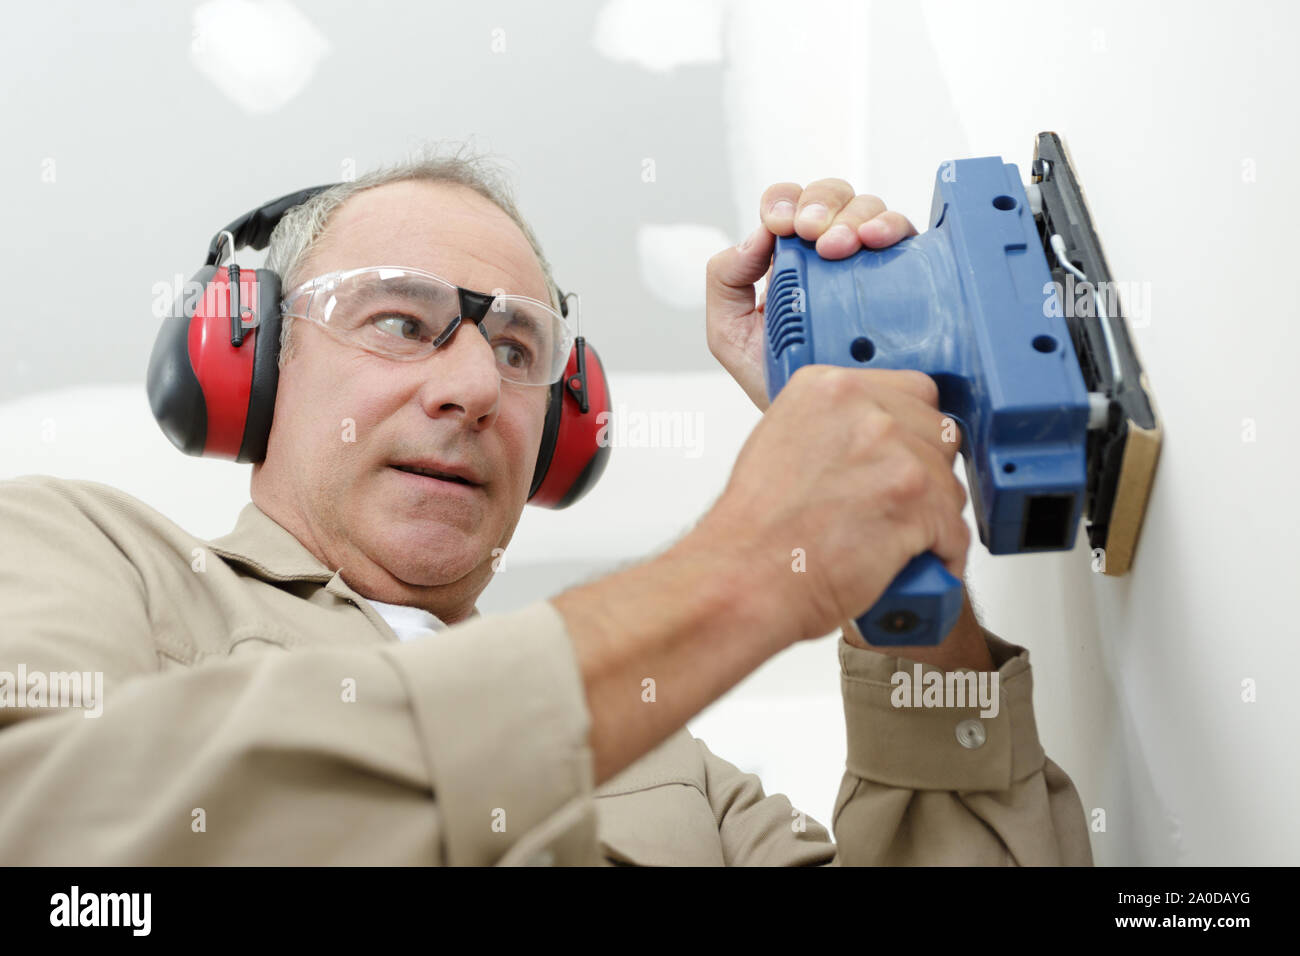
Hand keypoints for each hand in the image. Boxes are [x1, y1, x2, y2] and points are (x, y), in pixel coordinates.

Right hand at [691, 365, 969, 644]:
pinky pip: (954, 531)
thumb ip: (834, 424)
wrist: (742, 578)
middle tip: (895, 504)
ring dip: (933, 516)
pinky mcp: (915, 502)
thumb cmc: (754, 528)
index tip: (901, 455)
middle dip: (924, 473)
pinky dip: (941, 555)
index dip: (910, 431)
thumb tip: (872, 435)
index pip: (912, 392)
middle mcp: (864, 411)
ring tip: (897, 538)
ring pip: (950, 484)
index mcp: (829, 387)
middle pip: (938, 434)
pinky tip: (917, 563)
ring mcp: (894, 454)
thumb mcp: (782, 440)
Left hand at [705, 179, 919, 410]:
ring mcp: (867, 264)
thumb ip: (724, 283)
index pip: (789, 205)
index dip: (786, 202)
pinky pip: (903, 237)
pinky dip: (890, 227)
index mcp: (787, 259)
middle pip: (831, 198)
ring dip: (853, 217)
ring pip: (867, 209)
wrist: (826, 426)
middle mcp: (829, 254)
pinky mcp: (902, 279)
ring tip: (843, 246)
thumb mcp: (730, 335)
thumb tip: (755, 237)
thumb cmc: (778, 381)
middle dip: (821, 206)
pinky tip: (877, 242)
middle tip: (814, 235)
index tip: (784, 226)